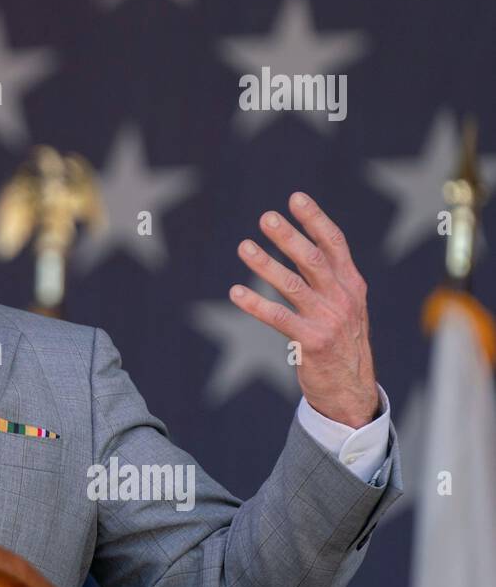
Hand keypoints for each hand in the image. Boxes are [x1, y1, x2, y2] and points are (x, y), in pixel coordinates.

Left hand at [229, 192, 378, 427]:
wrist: (352, 389)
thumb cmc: (341, 340)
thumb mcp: (345, 304)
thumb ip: (328, 277)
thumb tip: (301, 242)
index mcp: (352, 284)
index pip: (335, 244)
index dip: (315, 219)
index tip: (295, 198)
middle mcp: (343, 298)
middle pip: (314, 259)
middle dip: (289, 236)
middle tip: (265, 217)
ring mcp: (329, 320)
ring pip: (293, 285)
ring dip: (265, 265)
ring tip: (244, 247)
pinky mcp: (312, 342)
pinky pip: (278, 318)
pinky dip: (255, 304)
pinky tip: (235, 293)